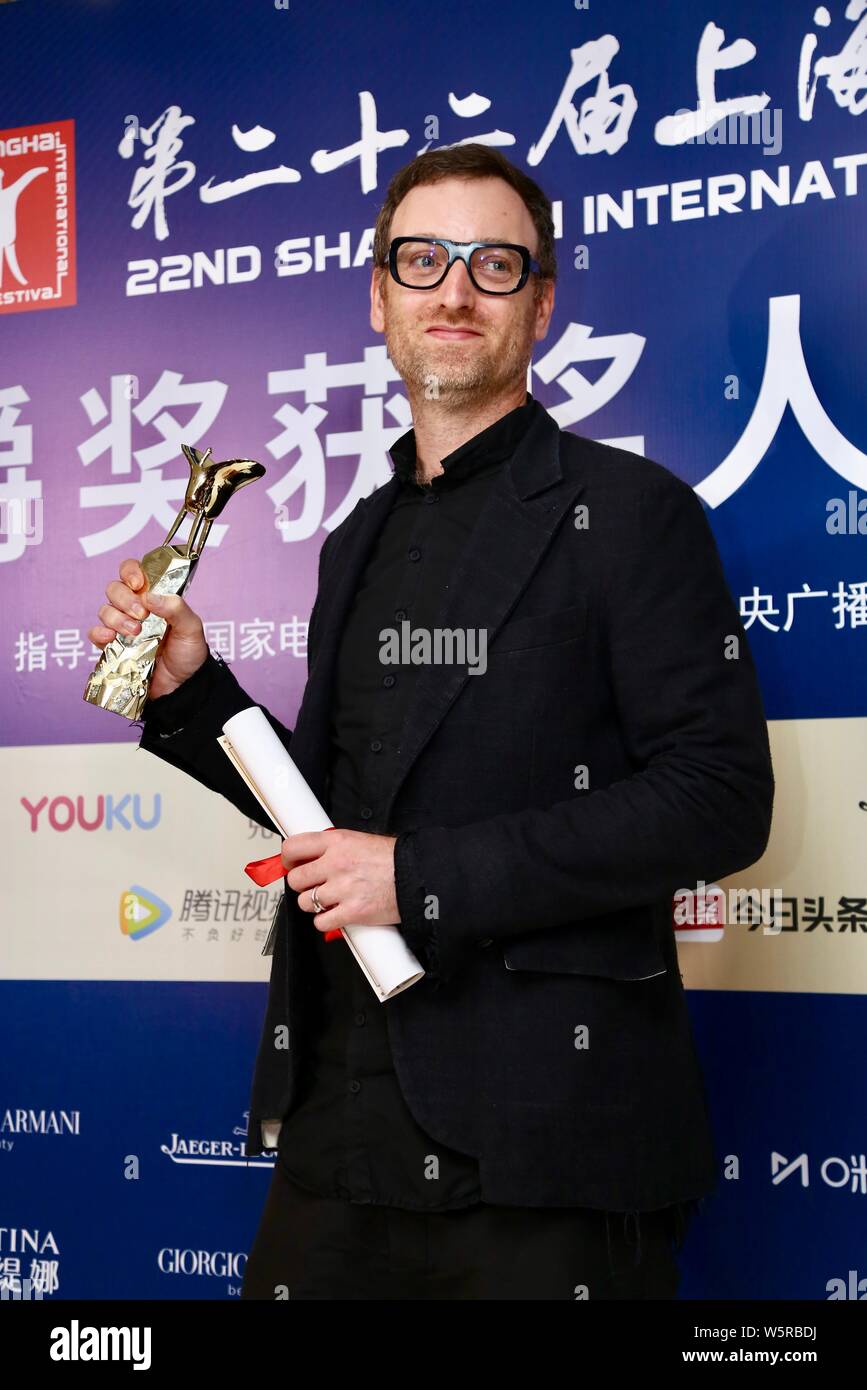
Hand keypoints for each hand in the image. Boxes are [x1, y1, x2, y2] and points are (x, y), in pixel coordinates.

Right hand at [87, 557, 208, 699]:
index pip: (133, 572)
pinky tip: (111, 638)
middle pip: (114, 589)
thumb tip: (150, 596)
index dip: (130, 571)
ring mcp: (122, 628)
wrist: (183, 687)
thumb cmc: (189, 653)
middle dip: (124, 598)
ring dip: (115, 618)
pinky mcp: (112, 647)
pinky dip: (99, 633)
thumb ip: (177, 608)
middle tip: (142, 615)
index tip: (138, 583)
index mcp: (153, 597)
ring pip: (104, 610)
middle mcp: (134, 609)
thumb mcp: (192, 628)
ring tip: (134, 632)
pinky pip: (95, 634)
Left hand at [282, 829, 399, 933]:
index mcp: (337, 841)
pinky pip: (322, 922)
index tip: (292, 865)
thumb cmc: (393, 859)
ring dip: (313, 904)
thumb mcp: (360, 840)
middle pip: (295, 879)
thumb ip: (335, 848)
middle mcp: (336, 863)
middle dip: (302, 885)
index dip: (288, 859)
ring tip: (329, 900)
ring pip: (305, 902)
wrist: (418, 876)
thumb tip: (312, 857)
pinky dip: (326, 922)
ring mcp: (343, 889)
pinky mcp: (352, 912)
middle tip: (313, 885)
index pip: (293, 847)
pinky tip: (337, 914)